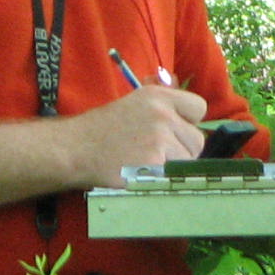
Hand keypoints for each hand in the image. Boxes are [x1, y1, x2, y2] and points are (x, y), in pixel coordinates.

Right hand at [65, 84, 208, 187]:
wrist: (75, 149)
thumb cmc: (102, 130)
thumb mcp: (134, 104)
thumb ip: (163, 106)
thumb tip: (194, 114)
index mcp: (158, 96)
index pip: (199, 107)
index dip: (189, 122)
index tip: (174, 131)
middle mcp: (162, 114)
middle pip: (197, 139)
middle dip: (183, 150)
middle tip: (157, 153)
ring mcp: (159, 140)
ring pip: (188, 161)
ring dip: (173, 166)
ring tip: (147, 164)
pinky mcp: (155, 165)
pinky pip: (174, 176)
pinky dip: (162, 179)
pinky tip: (143, 174)